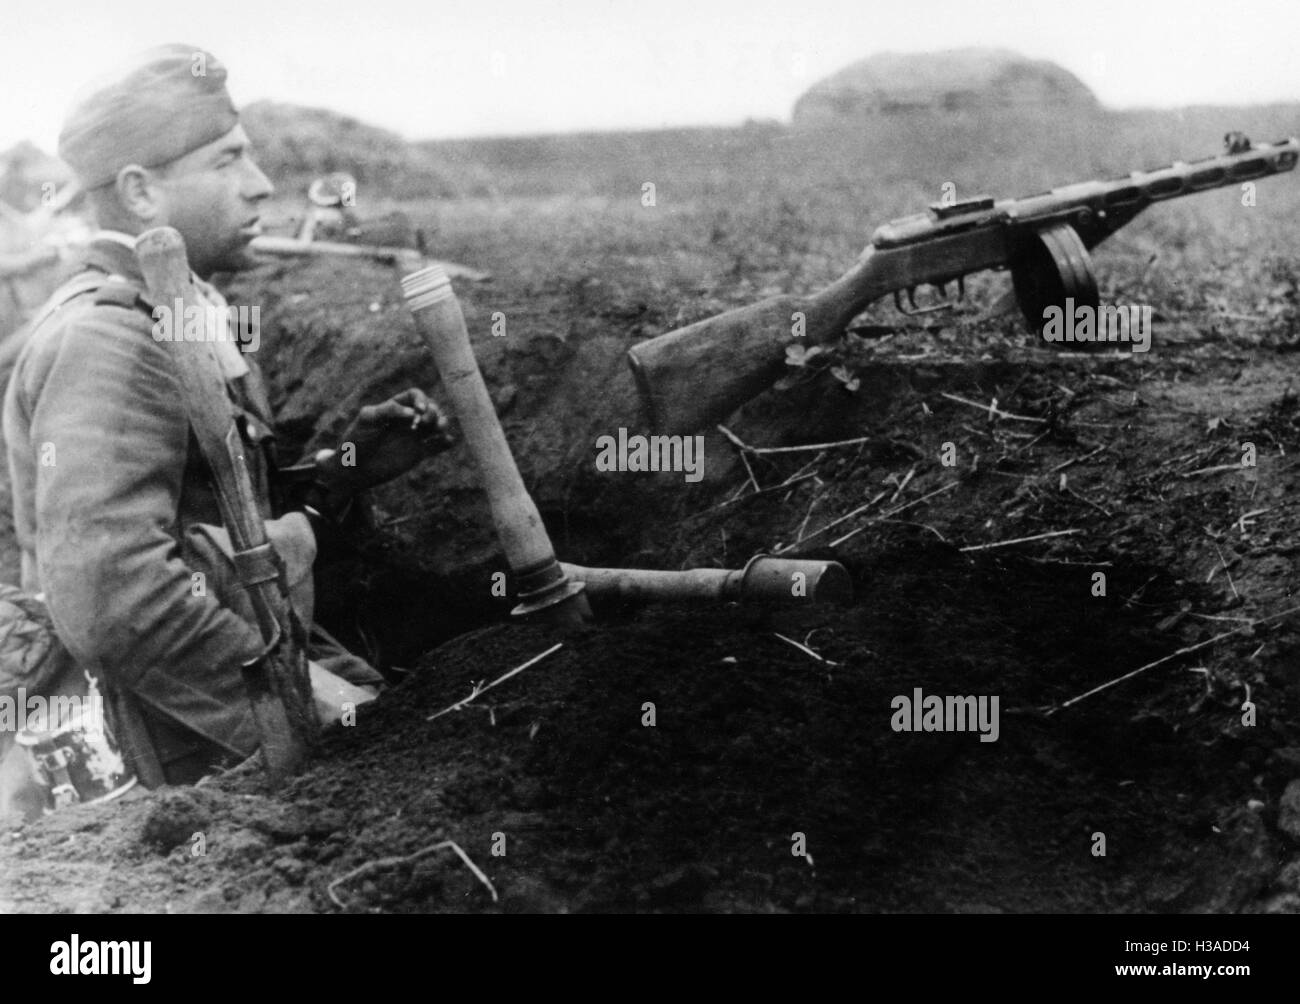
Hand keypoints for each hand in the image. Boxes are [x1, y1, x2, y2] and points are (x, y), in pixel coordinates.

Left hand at [324, 388, 454, 493]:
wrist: (353, 469)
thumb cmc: (355, 441)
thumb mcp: (366, 420)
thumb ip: (387, 410)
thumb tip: (412, 412)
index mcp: (394, 408)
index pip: (414, 395)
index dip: (421, 399)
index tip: (418, 411)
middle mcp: (406, 421)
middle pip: (430, 408)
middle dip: (433, 412)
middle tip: (423, 422)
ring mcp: (413, 437)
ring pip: (436, 425)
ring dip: (442, 423)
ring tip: (439, 429)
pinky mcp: (417, 454)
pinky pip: (437, 446)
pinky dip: (446, 442)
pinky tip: (447, 441)